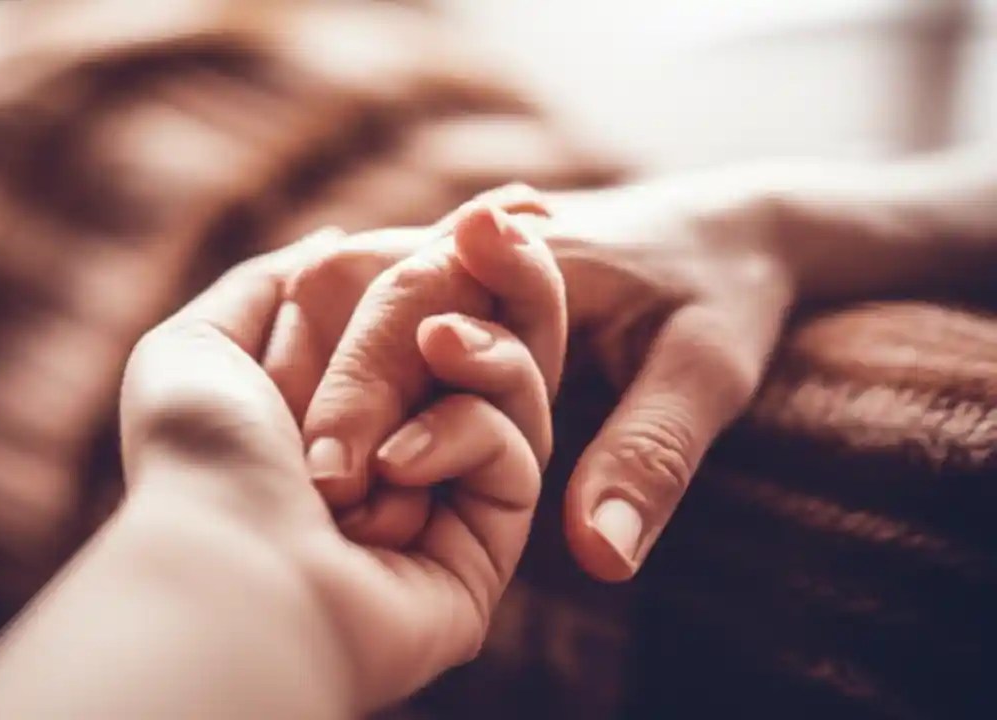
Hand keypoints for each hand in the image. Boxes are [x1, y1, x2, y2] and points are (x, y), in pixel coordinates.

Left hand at [119, 215, 565, 710]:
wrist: (227, 573)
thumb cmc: (203, 457)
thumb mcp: (199, 346)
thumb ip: (268, 284)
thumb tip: (329, 241)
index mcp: (336, 398)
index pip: (422, 312)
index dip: (464, 257)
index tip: (504, 204)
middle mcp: (391, 442)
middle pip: (485, 340)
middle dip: (506, 275)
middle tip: (509, 218)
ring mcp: (440, 497)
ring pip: (513, 392)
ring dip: (478, 351)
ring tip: (435, 342)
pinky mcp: (480, 550)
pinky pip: (512, 459)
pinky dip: (463, 436)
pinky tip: (397, 463)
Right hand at [265, 181, 793, 582]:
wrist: (729, 223)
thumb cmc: (727, 291)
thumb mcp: (709, 374)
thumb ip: (648, 456)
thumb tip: (600, 559)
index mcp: (535, 253)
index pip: (421, 300)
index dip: (371, 380)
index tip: (354, 473)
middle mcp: (471, 238)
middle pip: (358, 285)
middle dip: (332, 381)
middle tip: (319, 486)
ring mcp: (449, 246)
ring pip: (343, 287)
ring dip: (317, 367)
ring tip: (308, 467)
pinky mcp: (442, 272)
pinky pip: (362, 301)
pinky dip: (334, 355)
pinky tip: (318, 416)